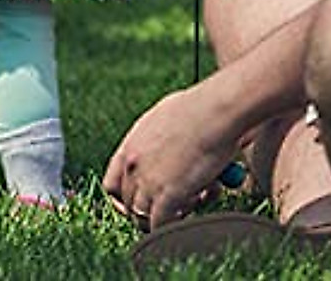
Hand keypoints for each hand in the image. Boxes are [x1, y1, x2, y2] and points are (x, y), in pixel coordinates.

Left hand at [103, 88, 237, 228]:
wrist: (217, 110)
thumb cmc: (204, 106)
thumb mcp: (169, 117)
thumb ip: (161, 138)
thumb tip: (172, 155)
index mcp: (132, 144)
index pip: (112, 184)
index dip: (125, 199)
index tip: (142, 204)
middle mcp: (134, 165)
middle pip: (129, 205)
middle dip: (154, 208)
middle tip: (181, 201)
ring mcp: (147, 182)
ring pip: (146, 219)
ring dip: (170, 214)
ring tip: (199, 194)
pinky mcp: (166, 197)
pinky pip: (163, 225)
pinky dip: (182, 219)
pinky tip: (205, 195)